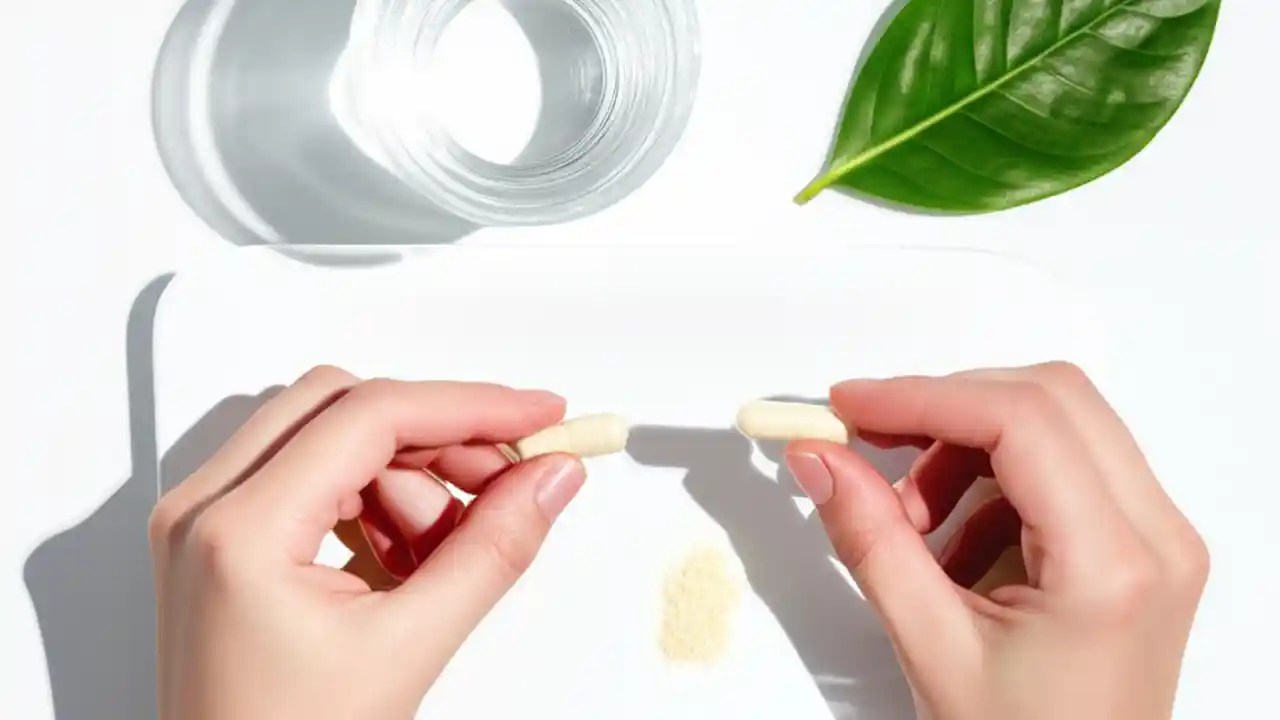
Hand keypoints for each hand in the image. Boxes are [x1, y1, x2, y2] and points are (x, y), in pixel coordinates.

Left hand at [149, 367, 584, 719]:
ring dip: (409, 477)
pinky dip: (375, 501)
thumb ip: (492, 551)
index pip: (369, 416)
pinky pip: (314, 478)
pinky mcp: (225, 538)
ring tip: (448, 550)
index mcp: (239, 533)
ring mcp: (208, 523)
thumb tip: (547, 479)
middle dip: (438, 438)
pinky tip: (409, 558)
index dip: (469, 407)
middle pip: (345, 409)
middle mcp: (206, 511)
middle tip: (509, 478)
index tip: (536, 415)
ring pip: (332, 438)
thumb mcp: (409, 650)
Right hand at [784, 363, 1208, 719]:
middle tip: (871, 442)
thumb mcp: (930, 647)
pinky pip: (1065, 466)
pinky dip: (994, 482)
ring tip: (913, 522)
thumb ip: (870, 541)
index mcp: (1112, 565)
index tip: (849, 407)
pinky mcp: (1141, 544)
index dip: (925, 397)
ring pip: (1059, 424)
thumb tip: (816, 456)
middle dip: (947, 409)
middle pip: (1050, 399)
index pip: (1023, 421)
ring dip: (968, 449)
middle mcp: (1158, 536)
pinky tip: (954, 547)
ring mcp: (1158, 537)